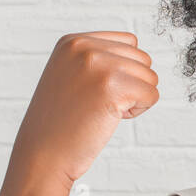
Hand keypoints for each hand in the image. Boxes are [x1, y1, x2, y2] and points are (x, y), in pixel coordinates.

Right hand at [5, 31, 158, 191]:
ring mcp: (98, 65)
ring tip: (104, 110)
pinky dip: (139, 111)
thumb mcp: (71, 75)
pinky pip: (152, 94)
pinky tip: (111, 118)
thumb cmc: (61, 122)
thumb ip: (98, 59)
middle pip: (142, 59)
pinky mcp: (113, 87)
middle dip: (132, 84)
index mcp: (73, 41)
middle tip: (100, 104)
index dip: (124, 71)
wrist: (43, 154)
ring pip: (150, 77)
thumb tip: (141, 57)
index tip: (97, 90)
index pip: (129, 43)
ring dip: (135, 99)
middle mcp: (84, 47)